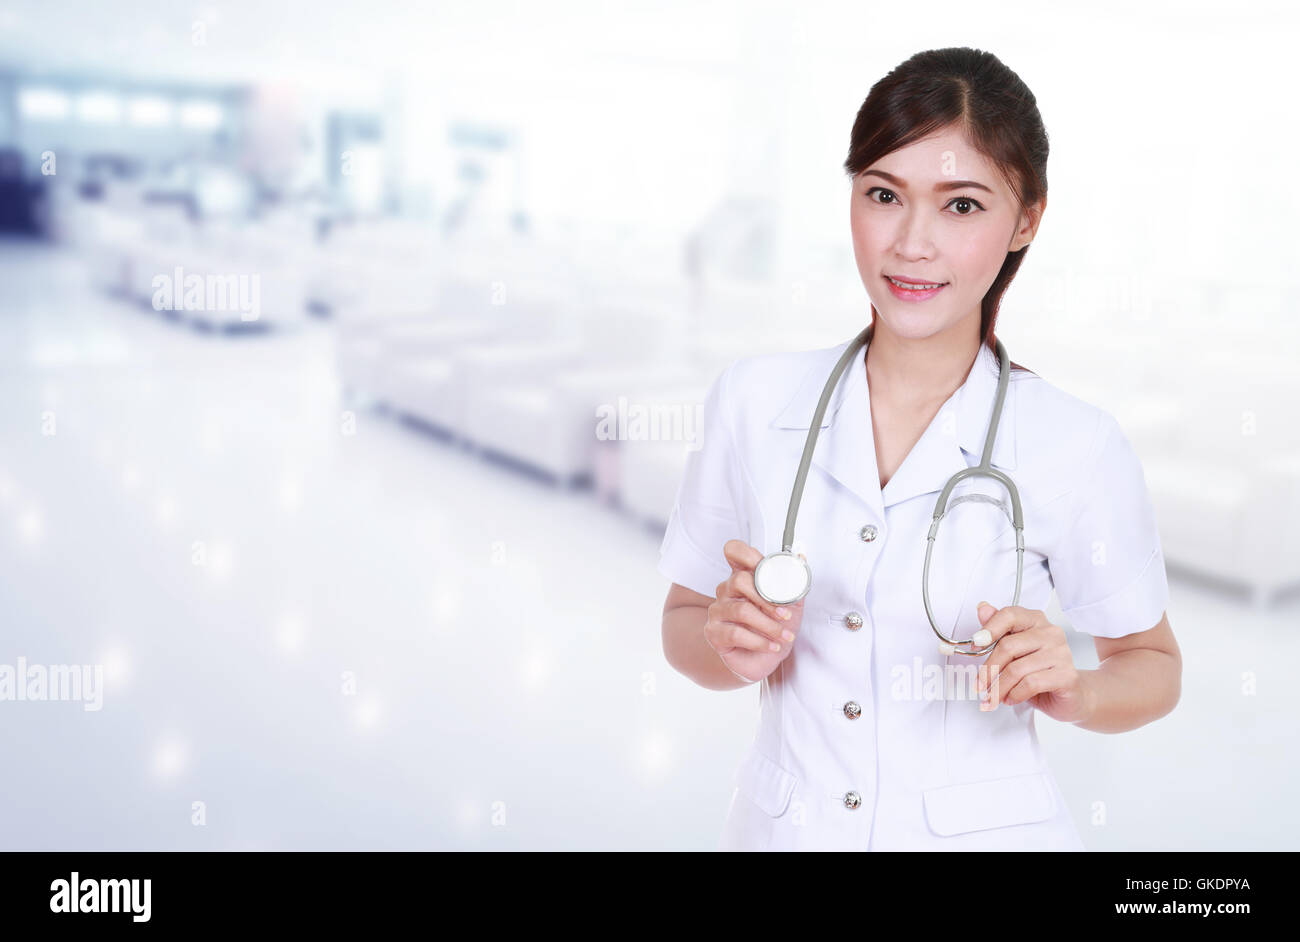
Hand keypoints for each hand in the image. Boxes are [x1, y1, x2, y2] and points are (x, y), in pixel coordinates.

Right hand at [703, 539, 805, 684]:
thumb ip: (794, 583)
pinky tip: (772, 646)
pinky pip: (735, 633)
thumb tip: (800, 559)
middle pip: (739, 580)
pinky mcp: (714, 632)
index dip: (747, 554)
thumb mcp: (790, 604)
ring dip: (768, 625)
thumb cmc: (774, 628)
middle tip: (785, 614)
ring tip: (783, 635)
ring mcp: (717, 611)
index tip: (765, 566)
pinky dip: (759, 642)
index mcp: (743, 577)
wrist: (766, 660)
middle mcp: (727, 590)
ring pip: (741, 610)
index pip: (734, 552)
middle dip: (767, 600)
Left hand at [974, 602, 1090, 722]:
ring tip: (994, 697)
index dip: (989, 629)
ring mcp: (1061, 653)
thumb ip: (998, 630)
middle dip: (988, 670)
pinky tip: (1011, 699)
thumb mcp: (1015, 652)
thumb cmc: (1040, 671)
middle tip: (979, 685)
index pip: (1009, 615)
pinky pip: (1030, 683)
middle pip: (1008, 646)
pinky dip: (1015, 694)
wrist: (1073, 695)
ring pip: (1017, 669)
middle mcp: (1051, 633)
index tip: (975, 645)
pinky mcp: (1067, 675)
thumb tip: (982, 608)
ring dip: (999, 688)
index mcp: (1036, 620)